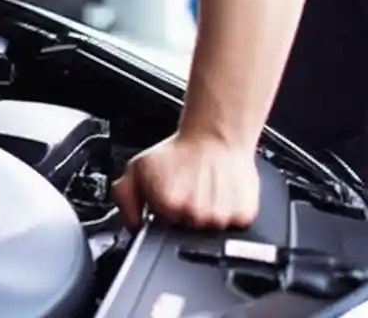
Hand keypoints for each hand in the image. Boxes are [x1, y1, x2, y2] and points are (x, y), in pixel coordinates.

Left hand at [112, 131, 259, 231]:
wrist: (215, 135)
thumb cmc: (179, 151)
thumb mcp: (137, 167)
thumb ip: (125, 198)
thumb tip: (131, 224)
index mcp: (168, 205)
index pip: (161, 227)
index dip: (161, 212)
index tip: (166, 196)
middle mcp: (195, 215)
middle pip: (186, 231)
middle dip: (183, 215)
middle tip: (186, 190)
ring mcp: (221, 217)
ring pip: (209, 230)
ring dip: (205, 215)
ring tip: (203, 190)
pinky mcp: (243, 216)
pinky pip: (232, 226)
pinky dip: (227, 214)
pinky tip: (219, 194)